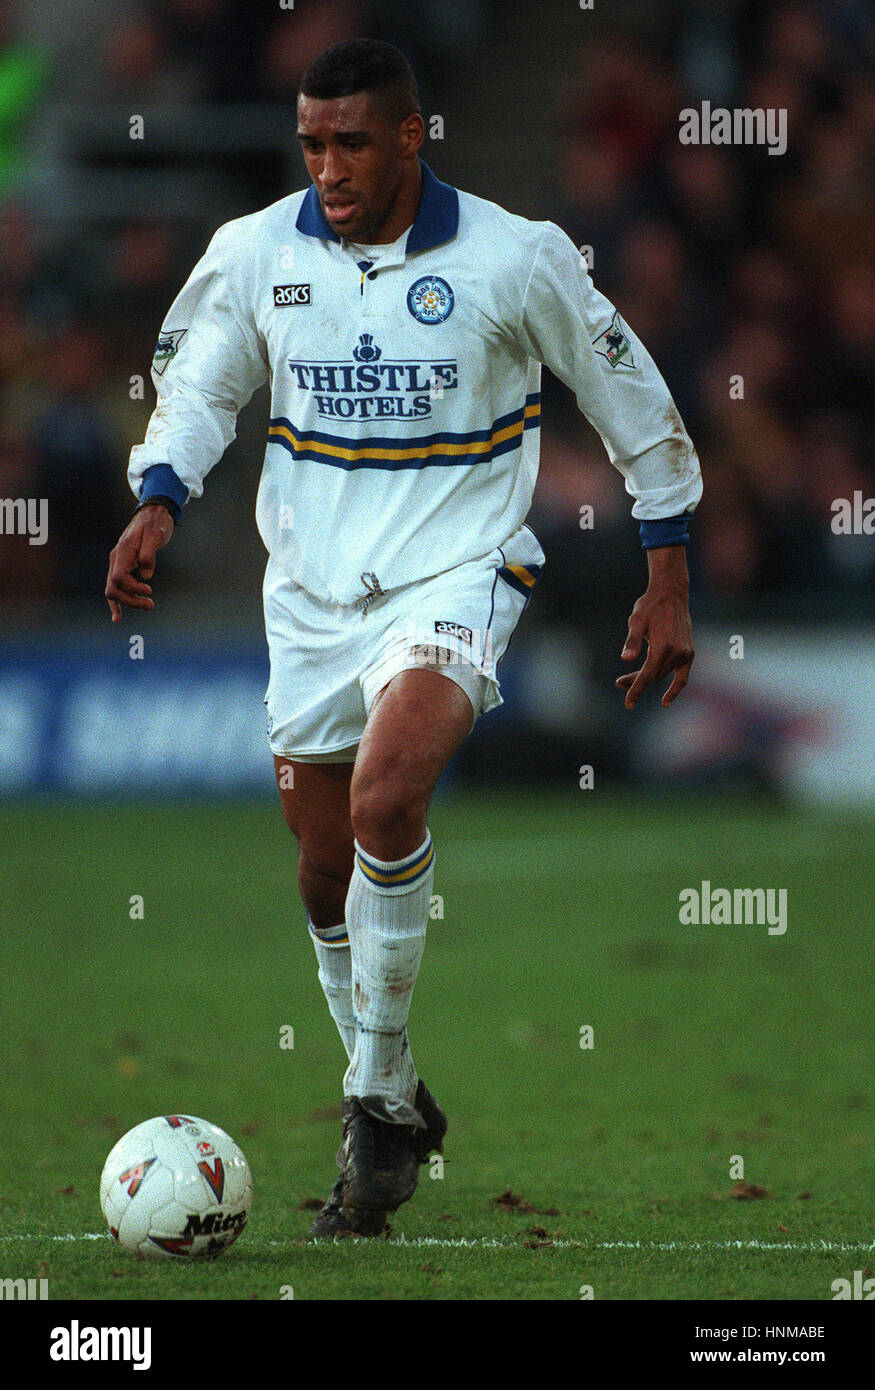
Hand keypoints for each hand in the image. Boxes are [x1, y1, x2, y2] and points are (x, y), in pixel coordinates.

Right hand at [105, 504, 173, 620]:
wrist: (153, 514)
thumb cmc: (156, 524)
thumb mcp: (156, 535)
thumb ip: (149, 554)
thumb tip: (146, 575)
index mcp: (123, 551)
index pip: (119, 577)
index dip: (132, 588)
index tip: (149, 590)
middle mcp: (116, 558)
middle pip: (113, 587)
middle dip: (130, 600)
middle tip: (150, 605)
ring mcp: (118, 563)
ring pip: (113, 589)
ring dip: (128, 602)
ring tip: (148, 606)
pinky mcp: (123, 566)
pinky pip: (116, 586)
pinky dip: (116, 602)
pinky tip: (117, 617)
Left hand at [615, 545, 693, 708]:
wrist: (672, 593)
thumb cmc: (650, 605)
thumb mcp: (636, 620)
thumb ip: (632, 640)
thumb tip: (626, 658)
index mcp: (663, 647)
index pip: (647, 676)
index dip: (636, 690)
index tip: (629, 703)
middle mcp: (676, 653)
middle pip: (653, 677)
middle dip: (636, 682)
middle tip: (618, 683)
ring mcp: (685, 653)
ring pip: (663, 675)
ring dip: (647, 679)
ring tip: (626, 680)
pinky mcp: (689, 652)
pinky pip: (683, 676)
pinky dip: (675, 688)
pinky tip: (666, 701)